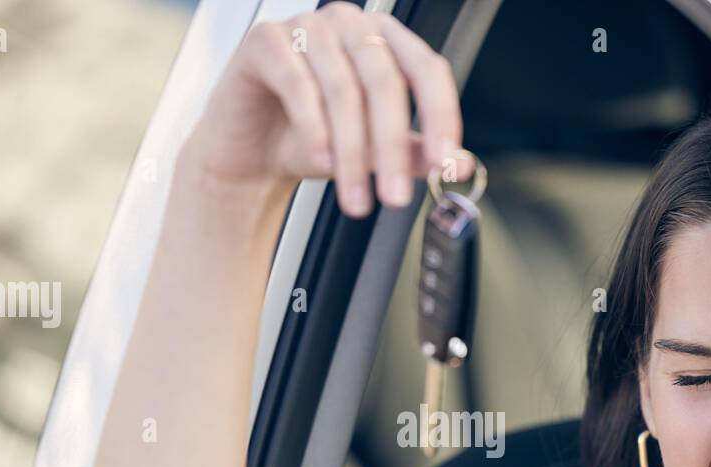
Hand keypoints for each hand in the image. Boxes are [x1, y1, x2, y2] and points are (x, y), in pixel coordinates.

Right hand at [183, 2, 472, 217]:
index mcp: (385, 40)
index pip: (428, 69)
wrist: (248, 154)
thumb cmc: (310, 143)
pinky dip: (313, 127)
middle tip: (395, 198)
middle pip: (385, 82)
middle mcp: (349, 24)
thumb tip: (461, 163)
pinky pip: (297, 83)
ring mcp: (306, 26)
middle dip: (392, 148)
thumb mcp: (371, 153)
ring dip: (351, 152)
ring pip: (343, 89)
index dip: (442, 116)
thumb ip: (415, 153)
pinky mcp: (265, 41)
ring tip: (355, 198)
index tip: (447, 163)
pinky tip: (321, 161)